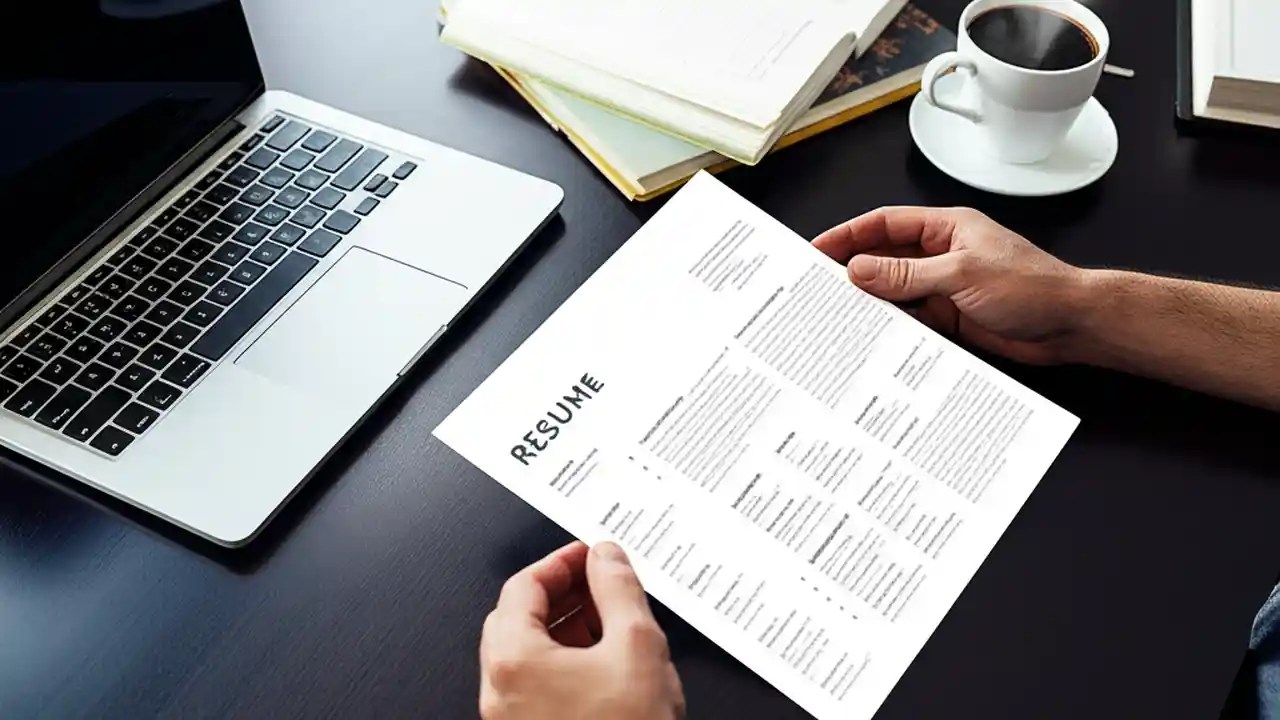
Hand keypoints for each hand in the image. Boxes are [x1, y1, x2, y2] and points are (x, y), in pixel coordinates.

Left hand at [479, 541, 684, 719]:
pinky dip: (567, 662)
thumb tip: (607, 559)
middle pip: (519, 618)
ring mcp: (511, 719)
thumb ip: (619, 590)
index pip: (523, 585)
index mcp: (514, 660)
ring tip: (611, 623)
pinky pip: (539, 686)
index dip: (562, 561)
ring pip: (530, 654)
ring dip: (567, 629)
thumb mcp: (637, 647)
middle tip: (601, 583)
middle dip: (563, 594)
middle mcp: (501, 691)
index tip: (591, 555)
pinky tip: (607, 665)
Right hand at [813, 206, 1089, 364]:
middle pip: (884, 258)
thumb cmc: (1034, 287)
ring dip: (871, 302)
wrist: (1070, 326)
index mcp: (946, 228)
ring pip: (894, 291)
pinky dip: (892, 327)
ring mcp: (944, 287)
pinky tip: (874, 335)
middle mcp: (941, 254)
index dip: (849, 235)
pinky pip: (910, 319)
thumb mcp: (962, 274)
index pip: (885, 224)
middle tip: (820, 286)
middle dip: (853, 271)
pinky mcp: (950, 317)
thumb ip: (907, 273)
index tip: (819, 249)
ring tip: (840, 314)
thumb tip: (861, 269)